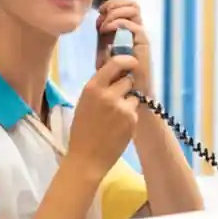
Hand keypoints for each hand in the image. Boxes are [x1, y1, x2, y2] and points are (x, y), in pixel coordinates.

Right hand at [68, 54, 139, 177]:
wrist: (87, 158)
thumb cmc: (83, 131)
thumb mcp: (85, 103)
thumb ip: (99, 88)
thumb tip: (116, 73)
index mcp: (92, 87)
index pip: (115, 63)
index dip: (127, 60)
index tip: (132, 62)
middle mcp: (108, 94)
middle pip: (128, 79)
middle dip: (126, 86)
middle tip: (118, 99)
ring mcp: (121, 107)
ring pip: (134, 95)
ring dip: (129, 102)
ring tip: (116, 116)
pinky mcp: (131, 119)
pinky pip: (135, 110)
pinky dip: (130, 116)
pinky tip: (119, 127)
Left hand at [95, 0, 152, 97]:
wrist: (126, 98)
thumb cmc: (115, 80)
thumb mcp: (105, 53)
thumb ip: (104, 38)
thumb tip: (99, 21)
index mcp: (130, 32)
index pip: (127, 6)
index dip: (113, 4)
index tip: (99, 12)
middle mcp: (138, 33)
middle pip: (133, 4)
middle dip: (115, 4)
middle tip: (102, 14)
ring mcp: (141, 39)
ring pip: (135, 11)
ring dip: (116, 12)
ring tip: (104, 24)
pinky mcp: (143, 48)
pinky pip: (135, 27)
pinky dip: (119, 23)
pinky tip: (106, 30)